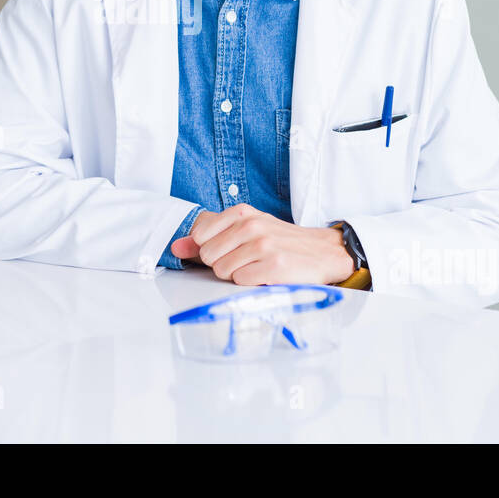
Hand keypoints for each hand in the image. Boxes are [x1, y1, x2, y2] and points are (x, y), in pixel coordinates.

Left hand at [169, 204, 355, 285]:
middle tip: (246, 260)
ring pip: (223, 271)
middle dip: (223, 264)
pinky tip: (265, 277)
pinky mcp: (274, 267)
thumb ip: (208, 237)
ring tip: (256, 268)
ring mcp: (264, 245)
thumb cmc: (280, 242)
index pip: (200, 236)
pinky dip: (250, 284)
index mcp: (243, 213)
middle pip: (209, 256)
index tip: (227, 249)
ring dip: (237, 275)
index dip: (210, 249)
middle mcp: (252, 226)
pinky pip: (241, 282)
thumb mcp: (245, 230)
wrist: (323, 252)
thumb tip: (175, 247)